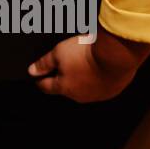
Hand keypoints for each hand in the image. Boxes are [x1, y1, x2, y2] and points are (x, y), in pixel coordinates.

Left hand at [28, 29, 149, 102]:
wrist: (117, 55)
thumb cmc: (87, 54)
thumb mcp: (58, 52)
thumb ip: (44, 63)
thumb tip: (32, 71)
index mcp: (64, 87)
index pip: (46, 87)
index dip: (40, 80)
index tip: (37, 77)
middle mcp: (80, 95)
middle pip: (66, 87)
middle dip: (62, 77)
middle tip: (64, 63)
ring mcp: (97, 95)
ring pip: (84, 87)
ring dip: (82, 78)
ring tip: (83, 62)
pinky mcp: (112, 91)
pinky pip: (100, 85)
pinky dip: (97, 78)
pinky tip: (98, 66)